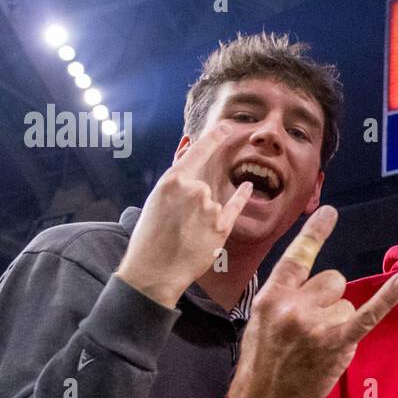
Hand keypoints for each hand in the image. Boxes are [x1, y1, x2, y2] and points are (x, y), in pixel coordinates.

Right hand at [116, 121, 251, 307]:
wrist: (154, 270)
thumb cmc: (150, 237)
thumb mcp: (156, 201)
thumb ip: (176, 182)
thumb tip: (191, 163)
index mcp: (172, 180)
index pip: (199, 151)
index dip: (214, 137)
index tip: (226, 126)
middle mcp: (194, 189)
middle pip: (203, 188)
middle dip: (193, 204)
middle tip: (176, 224)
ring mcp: (209, 208)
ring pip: (212, 203)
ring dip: (203, 217)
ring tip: (185, 235)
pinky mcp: (222, 227)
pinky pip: (235, 206)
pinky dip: (242, 196)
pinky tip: (247, 186)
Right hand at [221, 205, 397, 397]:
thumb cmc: (263, 365)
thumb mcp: (260, 323)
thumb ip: (285, 298)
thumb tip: (316, 284)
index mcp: (272, 296)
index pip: (297, 256)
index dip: (315, 233)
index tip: (331, 212)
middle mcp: (294, 304)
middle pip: (333, 280)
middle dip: (329, 300)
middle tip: (311, 330)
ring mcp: (316, 324)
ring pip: (347, 303)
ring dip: (340, 323)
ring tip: (318, 348)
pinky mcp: (337, 343)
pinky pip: (367, 314)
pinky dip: (386, 297)